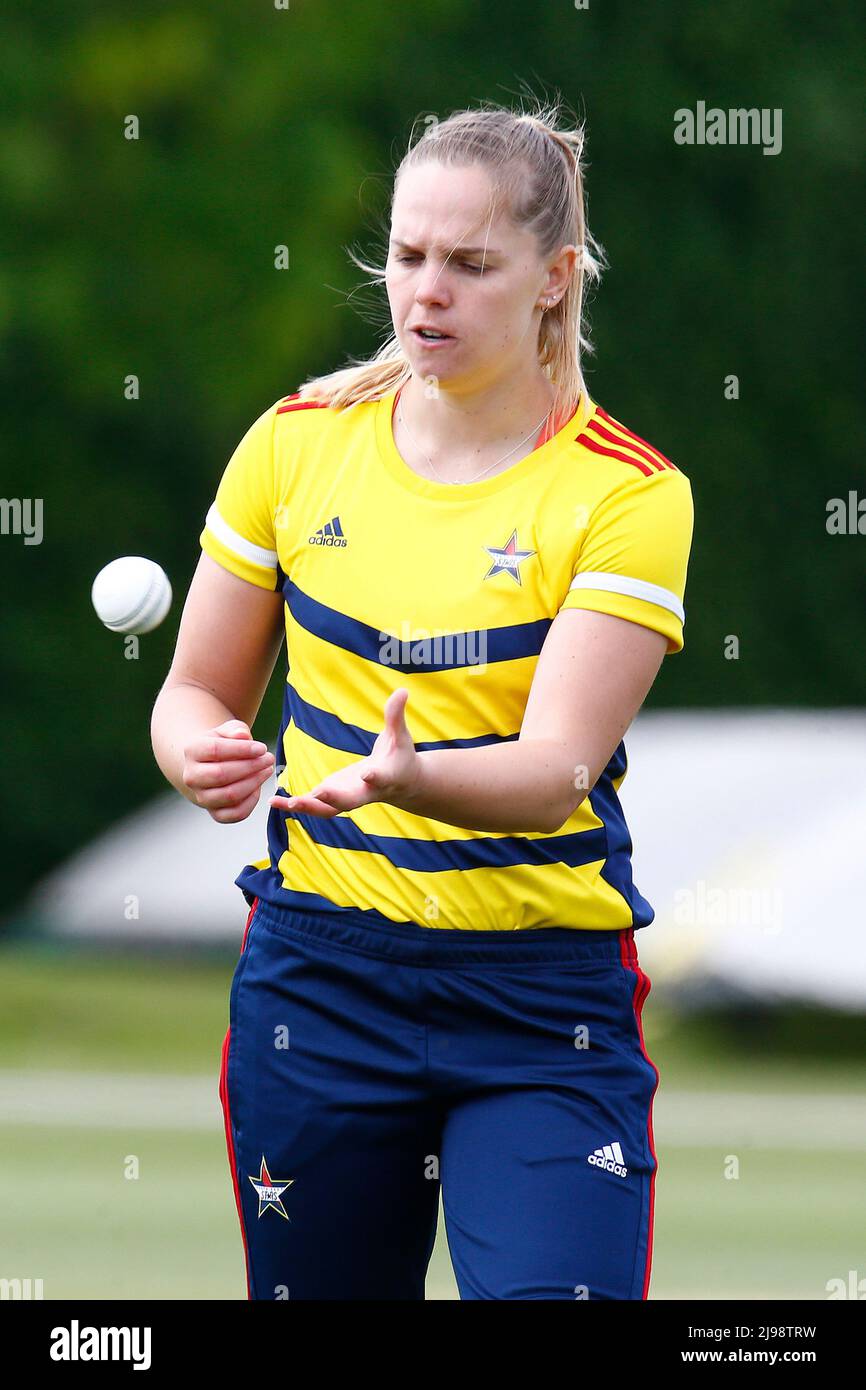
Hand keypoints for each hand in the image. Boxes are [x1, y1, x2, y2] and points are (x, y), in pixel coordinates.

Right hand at [182, 719, 274, 823]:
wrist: (213, 765)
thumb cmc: (224, 743)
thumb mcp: (228, 730)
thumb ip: (235, 729)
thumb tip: (242, 735)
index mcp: (192, 751)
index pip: (215, 750)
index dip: (242, 750)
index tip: (262, 748)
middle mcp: (192, 777)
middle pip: (221, 775)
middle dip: (250, 767)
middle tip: (268, 759)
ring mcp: (202, 797)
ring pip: (230, 795)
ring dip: (254, 783)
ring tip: (267, 770)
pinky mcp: (215, 813)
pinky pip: (236, 813)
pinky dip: (251, 802)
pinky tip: (259, 787)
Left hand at [270, 687, 420, 817]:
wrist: (400, 783)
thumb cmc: (400, 755)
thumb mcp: (400, 735)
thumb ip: (396, 716)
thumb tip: (402, 690)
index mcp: (385, 776)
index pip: (381, 777)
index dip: (375, 776)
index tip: (367, 774)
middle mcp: (366, 792)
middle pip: (351, 800)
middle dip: (334, 798)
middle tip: (319, 793)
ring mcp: (348, 798)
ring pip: (329, 809)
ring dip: (309, 807)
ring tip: (287, 803)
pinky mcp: (334, 798)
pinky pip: (315, 805)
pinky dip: (296, 806)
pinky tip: (275, 802)